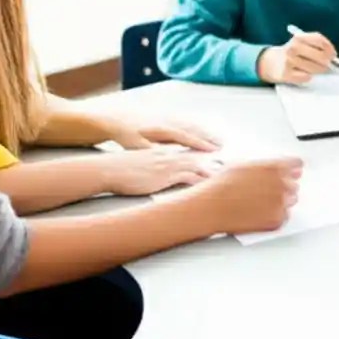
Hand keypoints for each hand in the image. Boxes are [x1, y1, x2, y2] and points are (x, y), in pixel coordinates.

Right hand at [103, 147, 219, 195]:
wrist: (109, 170)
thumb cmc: (120, 171)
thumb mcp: (140, 167)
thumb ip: (153, 169)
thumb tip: (158, 176)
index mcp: (162, 152)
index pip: (187, 153)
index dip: (202, 155)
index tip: (214, 159)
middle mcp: (168, 156)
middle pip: (196, 157)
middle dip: (213, 162)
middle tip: (229, 166)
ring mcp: (168, 164)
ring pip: (196, 166)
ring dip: (211, 171)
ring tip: (226, 177)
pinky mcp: (165, 175)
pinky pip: (188, 177)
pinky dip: (201, 180)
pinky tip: (210, 186)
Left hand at [110, 118, 219, 152]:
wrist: (113, 119)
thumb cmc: (125, 136)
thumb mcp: (138, 147)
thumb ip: (156, 152)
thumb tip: (172, 158)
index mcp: (162, 129)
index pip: (186, 137)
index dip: (201, 144)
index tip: (214, 150)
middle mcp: (167, 120)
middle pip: (192, 128)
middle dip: (208, 136)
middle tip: (222, 144)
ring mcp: (166, 116)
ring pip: (190, 123)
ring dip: (204, 130)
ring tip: (216, 137)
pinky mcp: (164, 115)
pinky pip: (185, 120)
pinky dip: (196, 124)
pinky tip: (200, 128)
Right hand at [194, 157, 303, 234]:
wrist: (211, 206)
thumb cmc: (222, 185)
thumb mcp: (245, 165)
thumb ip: (267, 165)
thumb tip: (282, 166)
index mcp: (275, 166)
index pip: (297, 164)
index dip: (292, 169)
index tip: (291, 172)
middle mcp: (281, 183)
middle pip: (294, 183)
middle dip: (282, 187)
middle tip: (263, 192)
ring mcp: (280, 202)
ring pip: (290, 200)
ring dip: (280, 201)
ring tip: (258, 202)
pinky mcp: (277, 219)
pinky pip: (284, 216)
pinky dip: (274, 215)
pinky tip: (258, 212)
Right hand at [258, 32, 337, 84]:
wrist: (271, 62)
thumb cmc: (292, 52)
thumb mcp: (302, 43)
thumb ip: (317, 45)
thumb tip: (333, 56)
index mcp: (298, 38)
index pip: (320, 41)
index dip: (330, 49)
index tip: (333, 54)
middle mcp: (293, 48)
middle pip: (321, 57)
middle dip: (326, 62)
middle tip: (326, 64)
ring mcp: (289, 61)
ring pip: (315, 69)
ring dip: (317, 70)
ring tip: (310, 68)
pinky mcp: (286, 74)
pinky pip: (306, 77)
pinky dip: (306, 76)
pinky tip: (300, 72)